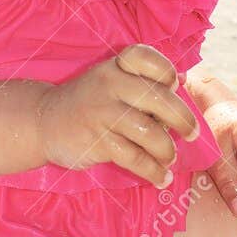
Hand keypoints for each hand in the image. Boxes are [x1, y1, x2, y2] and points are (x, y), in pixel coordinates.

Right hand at [36, 44, 201, 188]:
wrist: (44, 122)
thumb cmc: (89, 102)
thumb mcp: (110, 82)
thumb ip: (143, 83)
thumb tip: (184, 84)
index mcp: (116, 67)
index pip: (145, 57)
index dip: (166, 71)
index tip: (174, 86)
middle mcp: (110, 85)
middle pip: (158, 98)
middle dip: (182, 118)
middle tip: (192, 133)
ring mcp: (102, 113)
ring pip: (149, 132)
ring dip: (167, 150)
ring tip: (170, 158)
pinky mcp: (97, 141)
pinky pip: (134, 158)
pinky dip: (153, 171)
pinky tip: (161, 178)